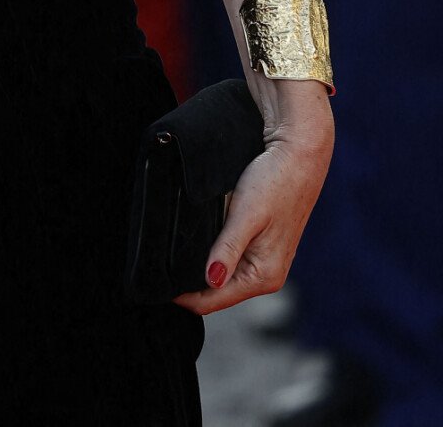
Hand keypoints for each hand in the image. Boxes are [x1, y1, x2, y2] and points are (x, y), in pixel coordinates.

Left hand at [174, 105, 333, 314]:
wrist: (298, 156)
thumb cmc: (275, 182)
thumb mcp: (246, 215)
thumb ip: (228, 249)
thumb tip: (211, 280)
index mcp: (264, 275)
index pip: (214, 300)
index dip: (184, 295)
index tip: (158, 282)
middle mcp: (267, 275)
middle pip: (218, 291)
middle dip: (191, 282)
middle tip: (161, 265)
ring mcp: (266, 261)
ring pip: (224, 276)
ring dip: (202, 268)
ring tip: (175, 253)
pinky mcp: (263, 246)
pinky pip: (232, 260)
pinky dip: (215, 254)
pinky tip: (200, 241)